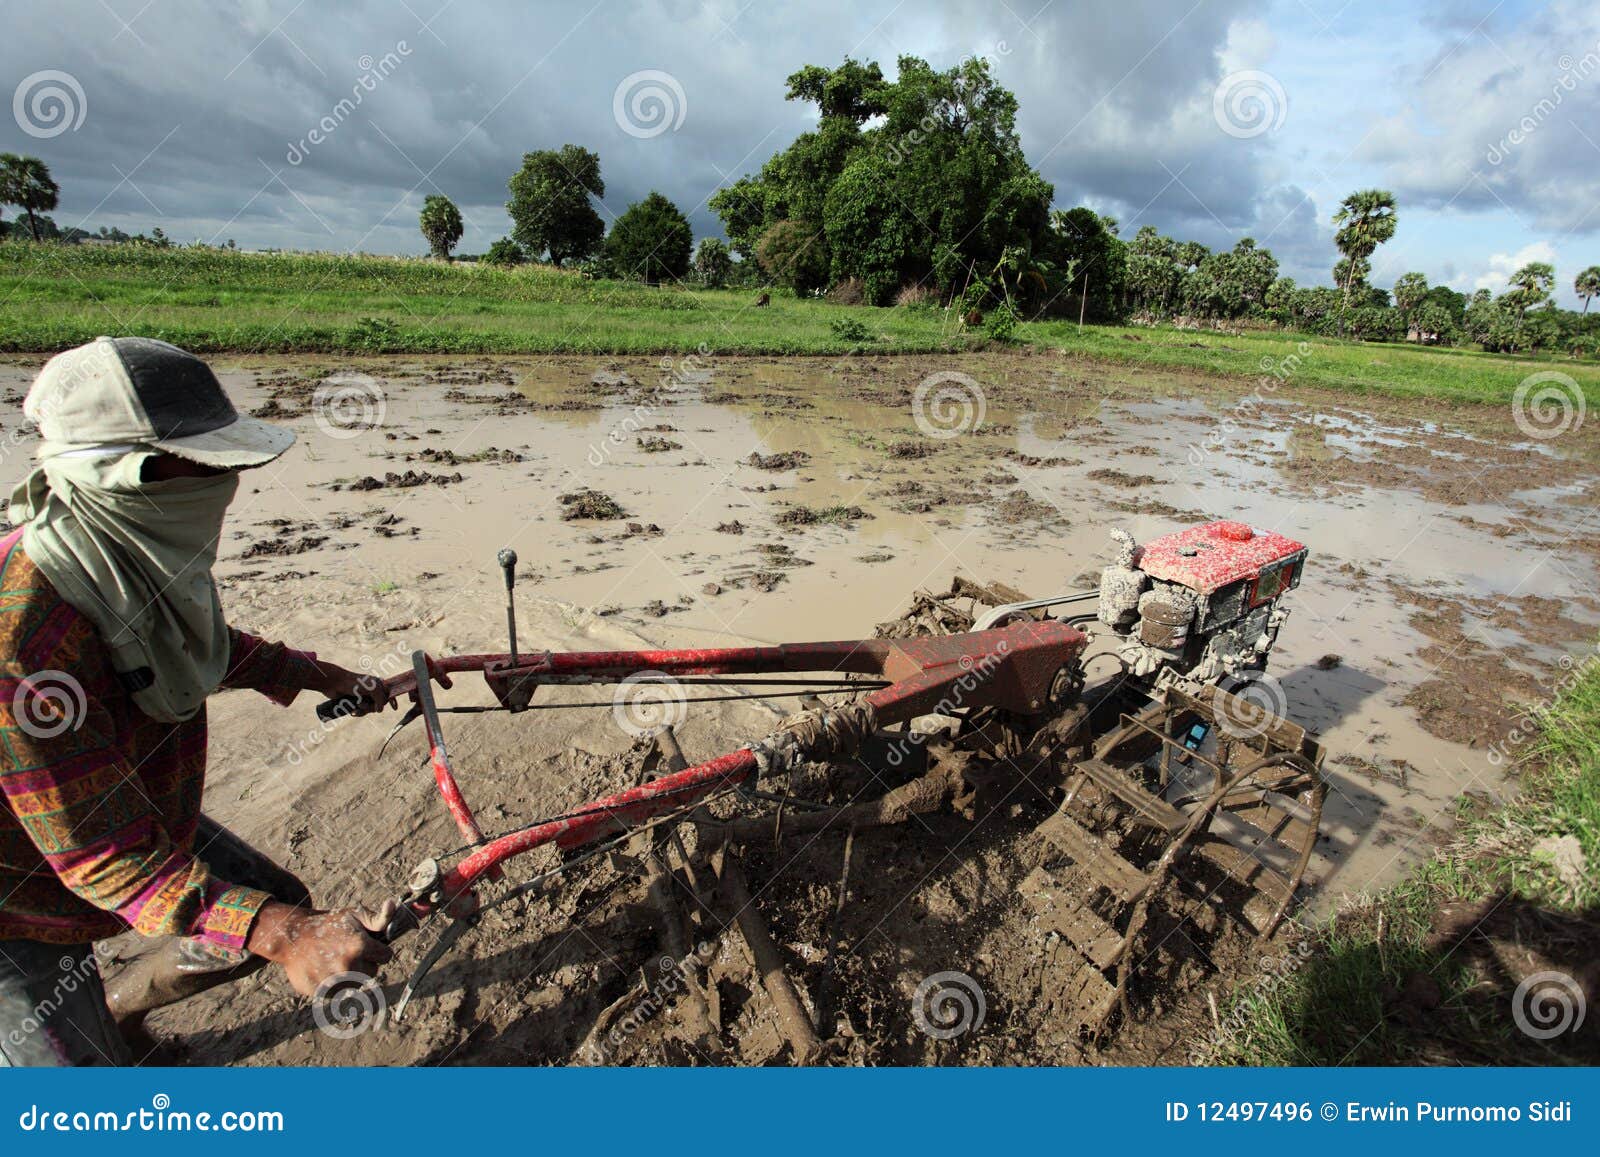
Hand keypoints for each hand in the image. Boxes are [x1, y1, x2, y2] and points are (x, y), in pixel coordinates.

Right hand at [247, 900, 395, 996]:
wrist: (292, 937)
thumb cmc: (327, 924)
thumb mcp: (354, 914)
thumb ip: (379, 917)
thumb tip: (394, 905)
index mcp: (359, 946)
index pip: (386, 956)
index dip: (378, 949)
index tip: (368, 945)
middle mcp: (348, 967)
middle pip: (372, 971)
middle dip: (365, 962)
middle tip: (348, 951)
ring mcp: (333, 982)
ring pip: (357, 984)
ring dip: (351, 975)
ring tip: (336, 960)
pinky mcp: (320, 992)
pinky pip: (339, 992)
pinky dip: (334, 984)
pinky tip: (324, 969)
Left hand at [311, 662, 392, 712]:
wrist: (334, 684)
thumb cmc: (353, 683)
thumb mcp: (371, 689)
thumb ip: (380, 698)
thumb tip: (380, 710)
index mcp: (378, 683)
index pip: (389, 693)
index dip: (393, 700)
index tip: (395, 708)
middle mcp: (372, 690)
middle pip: (380, 704)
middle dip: (372, 706)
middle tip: (362, 704)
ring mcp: (364, 696)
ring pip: (370, 709)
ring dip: (364, 710)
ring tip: (356, 706)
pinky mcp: (356, 702)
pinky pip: (362, 711)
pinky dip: (358, 712)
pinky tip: (353, 711)